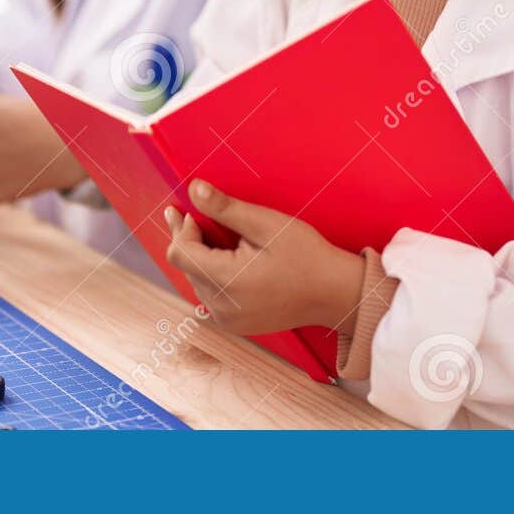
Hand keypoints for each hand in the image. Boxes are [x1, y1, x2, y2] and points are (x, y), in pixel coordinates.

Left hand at [164, 179, 365, 335]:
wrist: (334, 293)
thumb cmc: (305, 255)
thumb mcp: (266, 224)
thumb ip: (225, 209)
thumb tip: (194, 189)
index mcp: (226, 282)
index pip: (180, 253)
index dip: (182, 228)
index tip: (192, 209)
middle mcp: (220, 307)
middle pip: (186, 266)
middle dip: (190, 240)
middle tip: (197, 214)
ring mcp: (227, 319)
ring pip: (196, 281)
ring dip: (201, 258)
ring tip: (220, 238)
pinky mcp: (235, 323)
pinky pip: (210, 295)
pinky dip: (213, 275)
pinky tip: (231, 259)